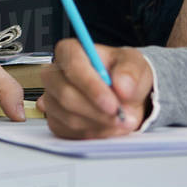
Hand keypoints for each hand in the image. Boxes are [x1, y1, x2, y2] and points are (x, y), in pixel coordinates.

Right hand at [37, 39, 153, 138]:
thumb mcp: (134, 64)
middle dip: (97, 112)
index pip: (73, 66)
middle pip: (65, 95)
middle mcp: (55, 74)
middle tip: (122, 118)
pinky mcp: (55, 120)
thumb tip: (122, 85)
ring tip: (121, 122)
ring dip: (99, 125)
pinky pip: (69, 133)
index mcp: (70, 51)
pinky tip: (108, 127)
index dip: (92, 87)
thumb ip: (130, 72)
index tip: (113, 104)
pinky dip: (93, 134)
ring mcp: (52, 98)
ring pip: (68, 118)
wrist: (124, 96)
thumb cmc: (123, 74)